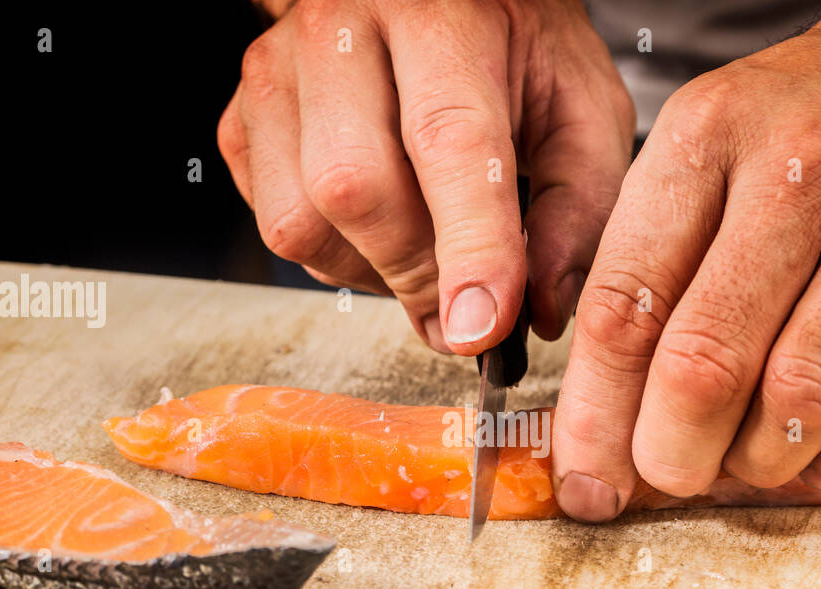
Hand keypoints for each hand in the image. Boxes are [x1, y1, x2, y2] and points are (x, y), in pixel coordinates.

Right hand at [218, 0, 634, 352]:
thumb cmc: (507, 43)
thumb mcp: (578, 106)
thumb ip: (575, 207)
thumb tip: (541, 309)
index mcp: (441, 18)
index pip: (448, 142)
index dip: (467, 248)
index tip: (480, 326)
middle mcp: (341, 33)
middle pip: (355, 190)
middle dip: (417, 276)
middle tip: (464, 305)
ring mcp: (277, 77)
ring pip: (300, 224)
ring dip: (371, 274)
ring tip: (422, 254)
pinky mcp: (241, 122)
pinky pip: (276, 229)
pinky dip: (334, 259)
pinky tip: (377, 230)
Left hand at [552, 0, 820, 519]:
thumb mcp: (715, 145)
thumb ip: (656, 264)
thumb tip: (607, 416)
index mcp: (709, 134)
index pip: (623, 304)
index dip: (595, 415)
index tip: (587, 476)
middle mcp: (803, 165)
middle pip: (704, 362)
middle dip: (673, 453)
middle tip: (673, 474)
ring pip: (806, 393)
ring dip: (766, 462)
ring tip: (756, 462)